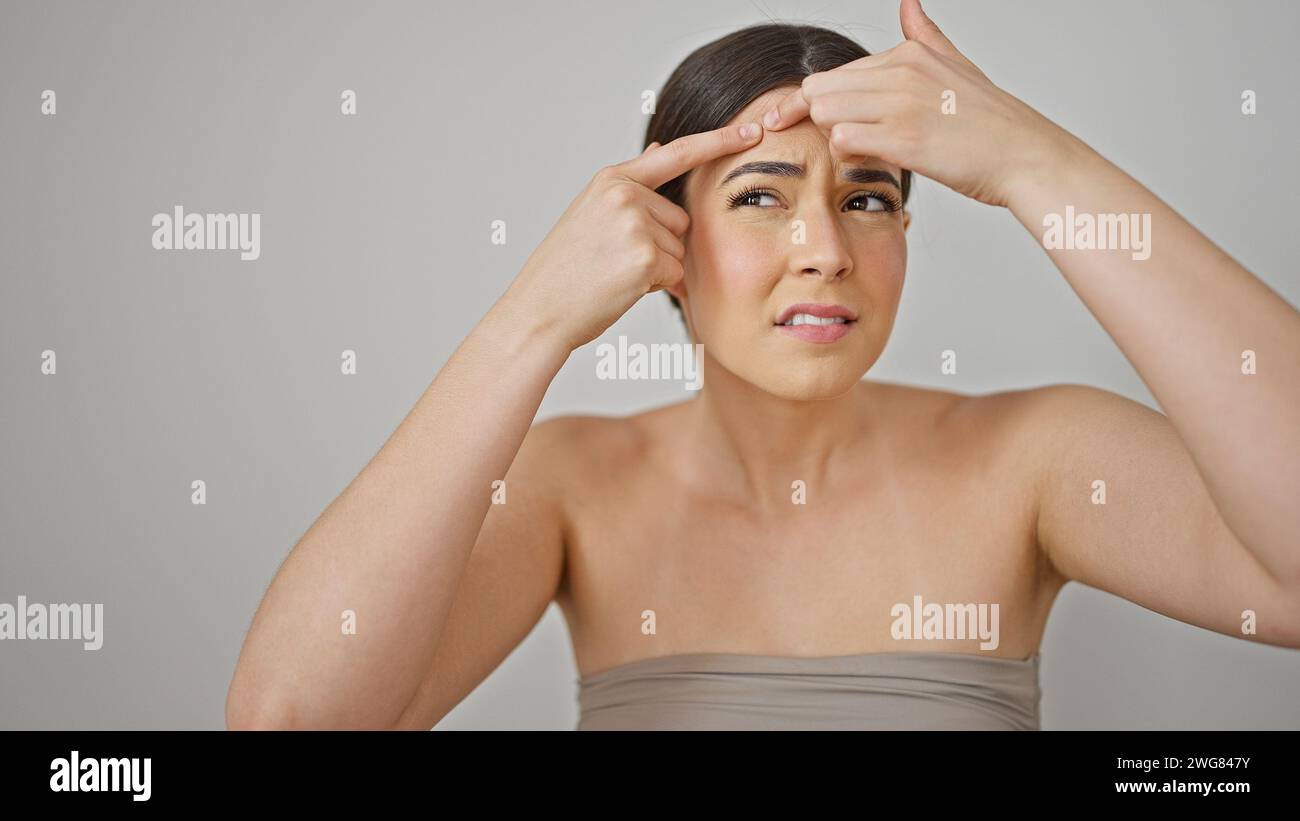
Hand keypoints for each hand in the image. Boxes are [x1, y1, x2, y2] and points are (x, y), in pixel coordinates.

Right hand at [502, 122, 763, 351]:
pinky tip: (621, 288)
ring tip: (614, 274)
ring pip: (679, 249)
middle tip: (615, 261)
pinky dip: (657, 287)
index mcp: (612, 180)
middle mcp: (625, 194)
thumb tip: (659, 149)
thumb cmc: (566, 268)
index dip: (719, 141)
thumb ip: (631, 185)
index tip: (753, 129)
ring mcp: (635, 224)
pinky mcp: (645, 257)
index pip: (677, 154)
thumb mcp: (591, 212)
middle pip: (680, 219)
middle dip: (660, 245)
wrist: (540, 309)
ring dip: (657, 269)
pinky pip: (675, 274)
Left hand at [761, 0, 1079, 208]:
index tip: (791, 122)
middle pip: (820, 91)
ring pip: (825, 112)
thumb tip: (909, 4)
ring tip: (860, 150)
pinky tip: (868, 160)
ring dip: (830, 136)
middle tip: (834, 140)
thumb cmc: (991, 122)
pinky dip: (844, 154)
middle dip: (815, 119)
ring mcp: (903, 105)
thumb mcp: (957, 65)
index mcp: (910, 54)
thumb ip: (926, 36)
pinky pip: (843, 140)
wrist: (1026, 157)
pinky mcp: (904, 140)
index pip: (834, 75)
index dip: (811, 103)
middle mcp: (903, 73)